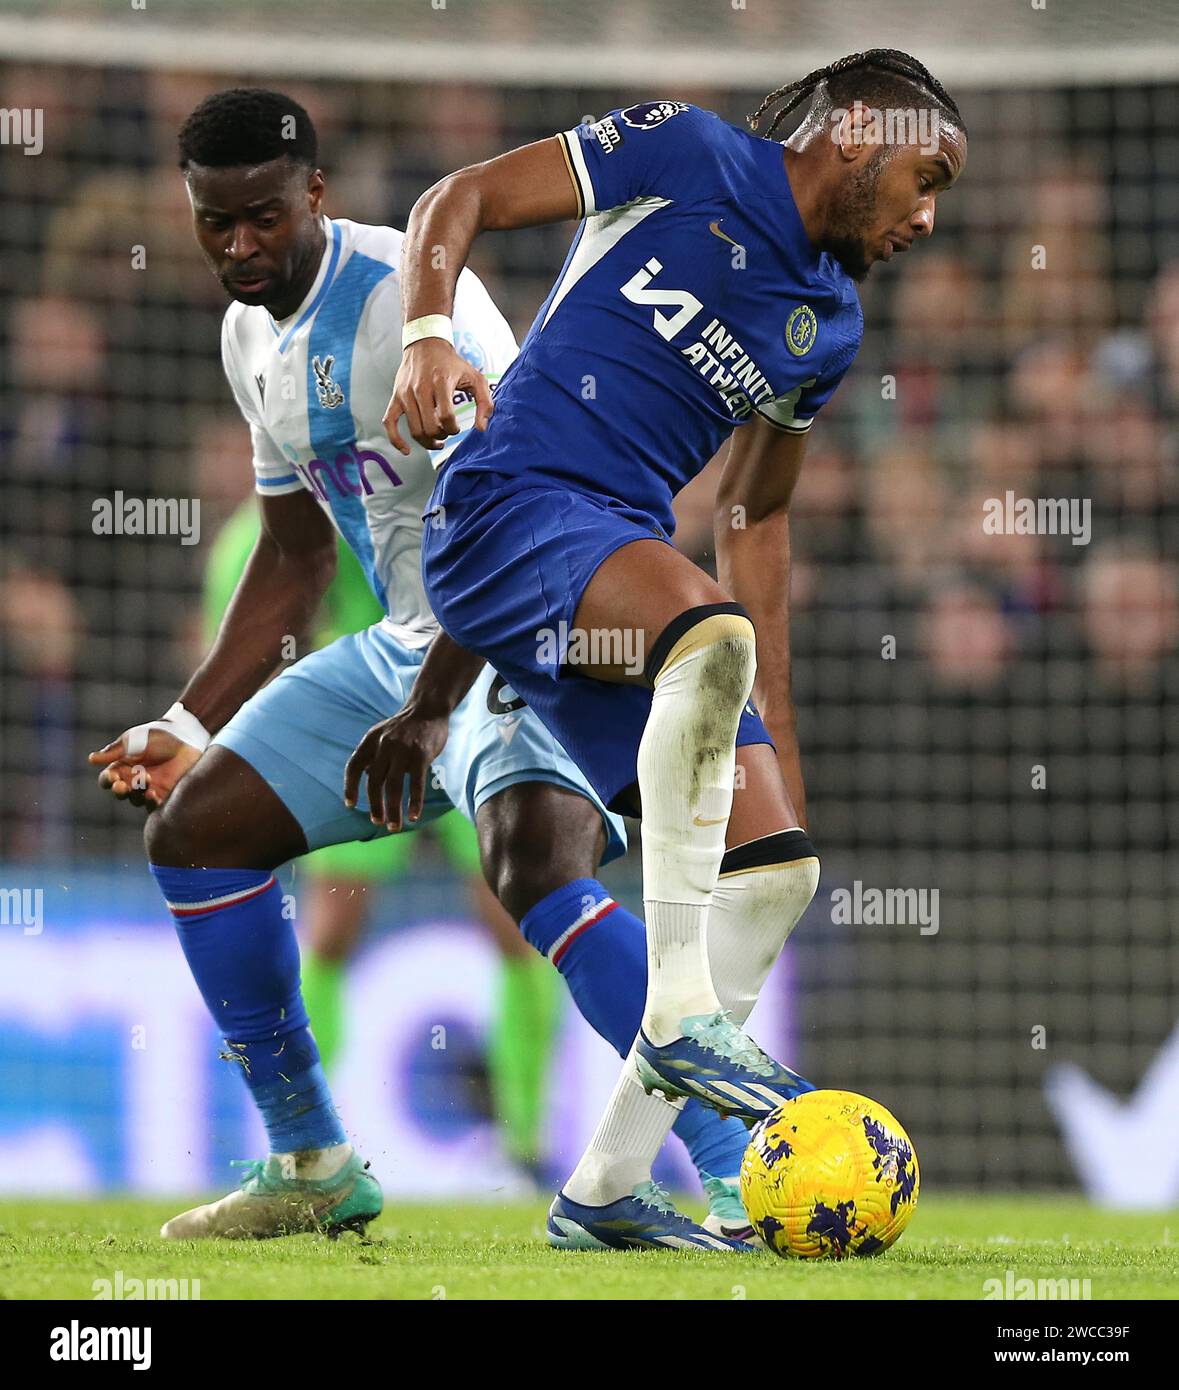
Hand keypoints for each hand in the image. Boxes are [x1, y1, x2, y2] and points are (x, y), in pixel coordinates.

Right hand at [88, 727, 201, 809]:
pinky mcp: (165, 795)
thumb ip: (115, 751)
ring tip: (145, 779)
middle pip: (119, 792)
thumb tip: (91, 759)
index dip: (107, 780)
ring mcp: (149, 789)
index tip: (112, 776)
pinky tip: (152, 794)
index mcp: (121, 767)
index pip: (107, 779)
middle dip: (119, 790)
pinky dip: (150, 802)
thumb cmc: (157, 737)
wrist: (186, 738)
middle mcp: (132, 781)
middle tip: (121, 785)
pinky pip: (154, 805)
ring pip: (135, 799)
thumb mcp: (134, 741)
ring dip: (136, 792)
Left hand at [343, 702, 450, 831]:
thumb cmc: (405, 727)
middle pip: (374, 781)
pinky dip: (414, 802)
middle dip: (374, 805)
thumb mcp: (383, 735)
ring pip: (393, 786)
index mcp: (371, 740)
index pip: (354, 766)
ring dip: (393, 810)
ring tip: (394, 826)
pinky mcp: (421, 754)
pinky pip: (415, 783)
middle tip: (377, 822)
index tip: (350, 804)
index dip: (350, 787)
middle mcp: (383, 745)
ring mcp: (402, 750)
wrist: (428, 708)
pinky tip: (414, 815)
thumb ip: (374, 755)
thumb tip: (366, 777)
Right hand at [384, 339, 493, 454]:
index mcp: (440, 383)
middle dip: (441, 436)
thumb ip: (485, 403)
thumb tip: (481, 429)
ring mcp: (405, 394)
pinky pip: (389, 423)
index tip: (457, 427)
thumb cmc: (452, 364)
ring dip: (427, 442)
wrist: (425, 344)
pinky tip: (407, 450)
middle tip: (446, 432)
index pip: (446, 417)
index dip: (453, 428)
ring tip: (436, 441)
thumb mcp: (475, 377)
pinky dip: (396, 440)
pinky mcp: (395, 397)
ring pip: (414, 429)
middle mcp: (420, 388)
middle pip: (430, 427)